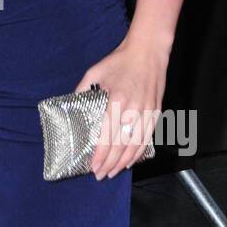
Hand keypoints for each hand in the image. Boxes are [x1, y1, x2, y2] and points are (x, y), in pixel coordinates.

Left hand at [74, 40, 166, 179]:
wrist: (148, 51)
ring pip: (135, 145)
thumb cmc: (119, 61)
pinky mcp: (155, 112)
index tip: (93, 166)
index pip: (108, 135)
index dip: (101, 155)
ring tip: (113, 172)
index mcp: (116, 101)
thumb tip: (71, 106)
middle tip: (100, 175)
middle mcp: (133, 110)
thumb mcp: (94, 72)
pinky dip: (139, 152)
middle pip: (121, 145)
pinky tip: (130, 161)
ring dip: (124, 162)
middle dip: (110, 163)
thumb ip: (82, 90)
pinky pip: (147, 138)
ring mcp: (146, 112)